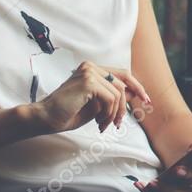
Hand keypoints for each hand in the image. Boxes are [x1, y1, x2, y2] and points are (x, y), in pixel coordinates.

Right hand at [33, 62, 150, 133]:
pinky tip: (98, 122)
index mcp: (91, 69)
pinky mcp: (88, 82)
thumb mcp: (96, 105)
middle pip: (123, 83)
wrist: (45, 118)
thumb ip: (113, 97)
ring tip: (103, 125)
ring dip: (114, 114)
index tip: (146, 100)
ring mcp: (89, 72)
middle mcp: (90, 66)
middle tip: (118, 124)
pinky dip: (108, 114)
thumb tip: (134, 94)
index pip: (122, 74)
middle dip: (125, 106)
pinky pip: (110, 99)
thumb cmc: (67, 113)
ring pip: (118, 93)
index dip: (137, 87)